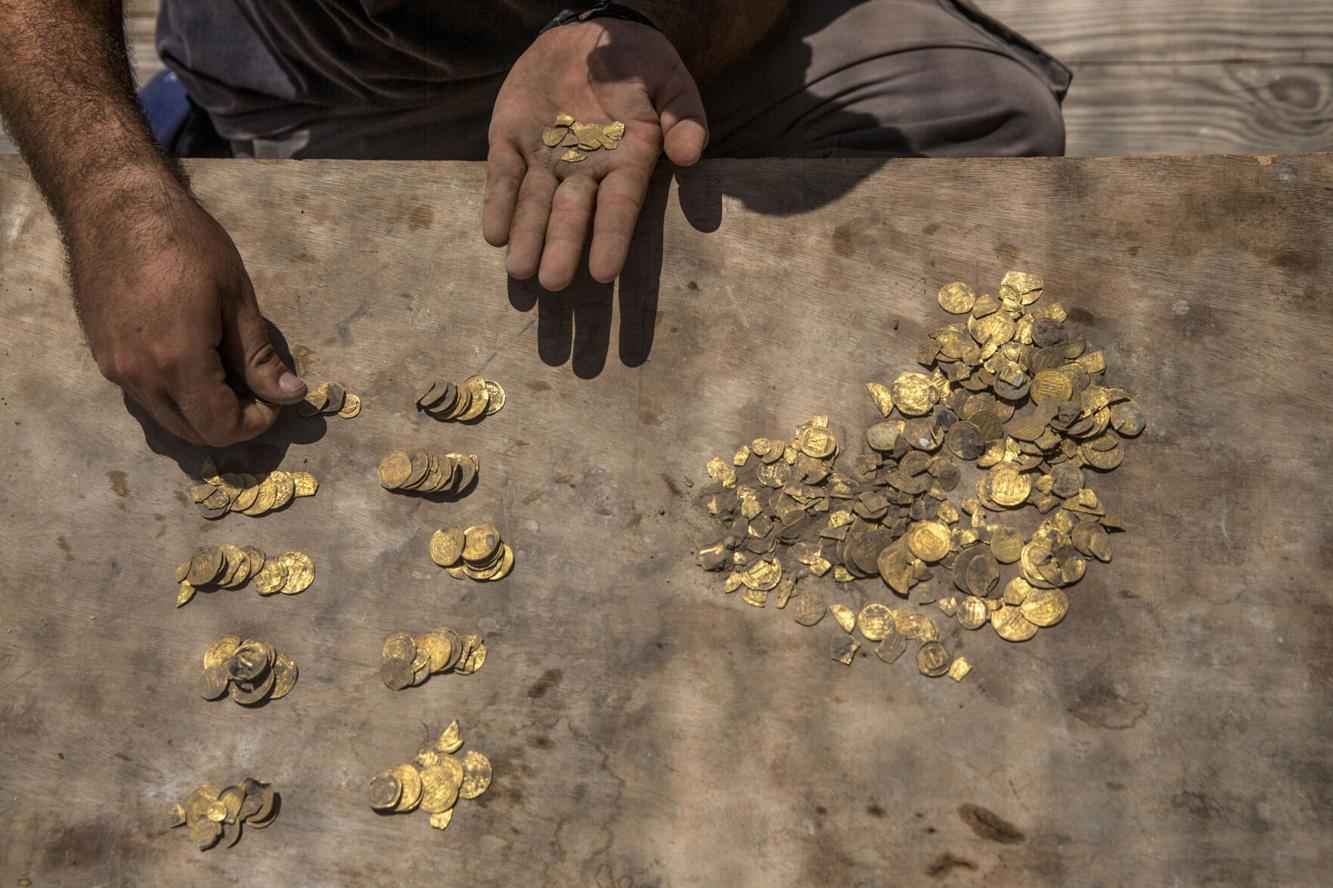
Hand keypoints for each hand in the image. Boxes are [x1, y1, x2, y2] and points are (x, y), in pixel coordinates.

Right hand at [69, 179, 306, 445]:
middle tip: (258, 392)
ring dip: (202, 412)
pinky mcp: (102, 356)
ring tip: (230, 375)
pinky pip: (145, 396)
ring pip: (166, 418)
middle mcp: (139, 376)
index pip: (220, 427)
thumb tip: (290, 394)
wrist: (115, 206)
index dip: (256, 424)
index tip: (275, 400)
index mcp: (177, 362)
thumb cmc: (184, 242)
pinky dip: (176, 395)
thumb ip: (259, 356)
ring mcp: (114, 368)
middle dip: (231, 424)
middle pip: (192, 432)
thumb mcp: (236, 297)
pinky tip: (196, 362)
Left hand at [483, 18, 707, 289]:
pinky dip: (496, 202)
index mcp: (626, 161)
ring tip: (519, 270)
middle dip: (561, 247)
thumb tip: (692, 153)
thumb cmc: (638, 64)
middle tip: (552, 283)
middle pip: (571, 214)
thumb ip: (683, 116)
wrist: (590, 34)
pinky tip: (494, 234)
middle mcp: (584, 168)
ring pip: (533, 203)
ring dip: (526, 236)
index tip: (605, 272)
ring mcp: (545, 157)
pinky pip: (502, 175)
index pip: (619, 206)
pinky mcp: (510, 140)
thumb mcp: (670, 81)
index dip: (610, 237)